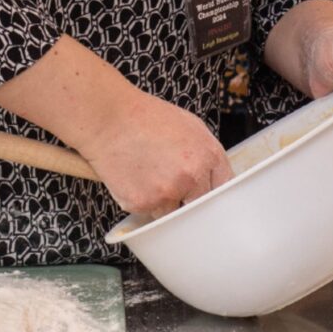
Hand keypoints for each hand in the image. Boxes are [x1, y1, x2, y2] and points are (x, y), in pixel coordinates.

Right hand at [77, 90, 231, 216]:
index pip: (223, 188)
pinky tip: (134, 179)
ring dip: (163, 202)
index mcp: (209, 155)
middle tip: (172, 184)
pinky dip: (143, 201)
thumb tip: (212, 176)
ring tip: (147, 175)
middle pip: (200, 205)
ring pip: (174, 213)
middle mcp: (192, 176)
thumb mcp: (189, 126)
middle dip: (188, 199)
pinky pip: (149, 213)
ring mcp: (168, 192)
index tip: (205, 193)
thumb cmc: (145, 118)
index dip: (212, 191)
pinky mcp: (144, 203)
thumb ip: (205, 154)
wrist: (109, 119)